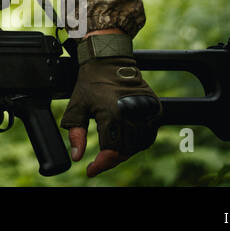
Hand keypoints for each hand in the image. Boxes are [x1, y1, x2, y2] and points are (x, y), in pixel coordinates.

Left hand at [60, 56, 160, 177]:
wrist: (109, 60)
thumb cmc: (91, 82)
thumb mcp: (76, 105)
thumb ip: (75, 132)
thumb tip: (76, 156)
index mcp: (111, 114)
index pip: (110, 151)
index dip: (101, 165)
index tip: (90, 170)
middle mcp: (131, 114)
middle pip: (125, 151)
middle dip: (111, 158)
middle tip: (99, 160)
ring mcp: (145, 111)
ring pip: (139, 145)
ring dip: (125, 151)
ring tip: (112, 148)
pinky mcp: (154, 108)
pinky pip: (150, 135)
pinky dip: (139, 142)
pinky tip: (126, 140)